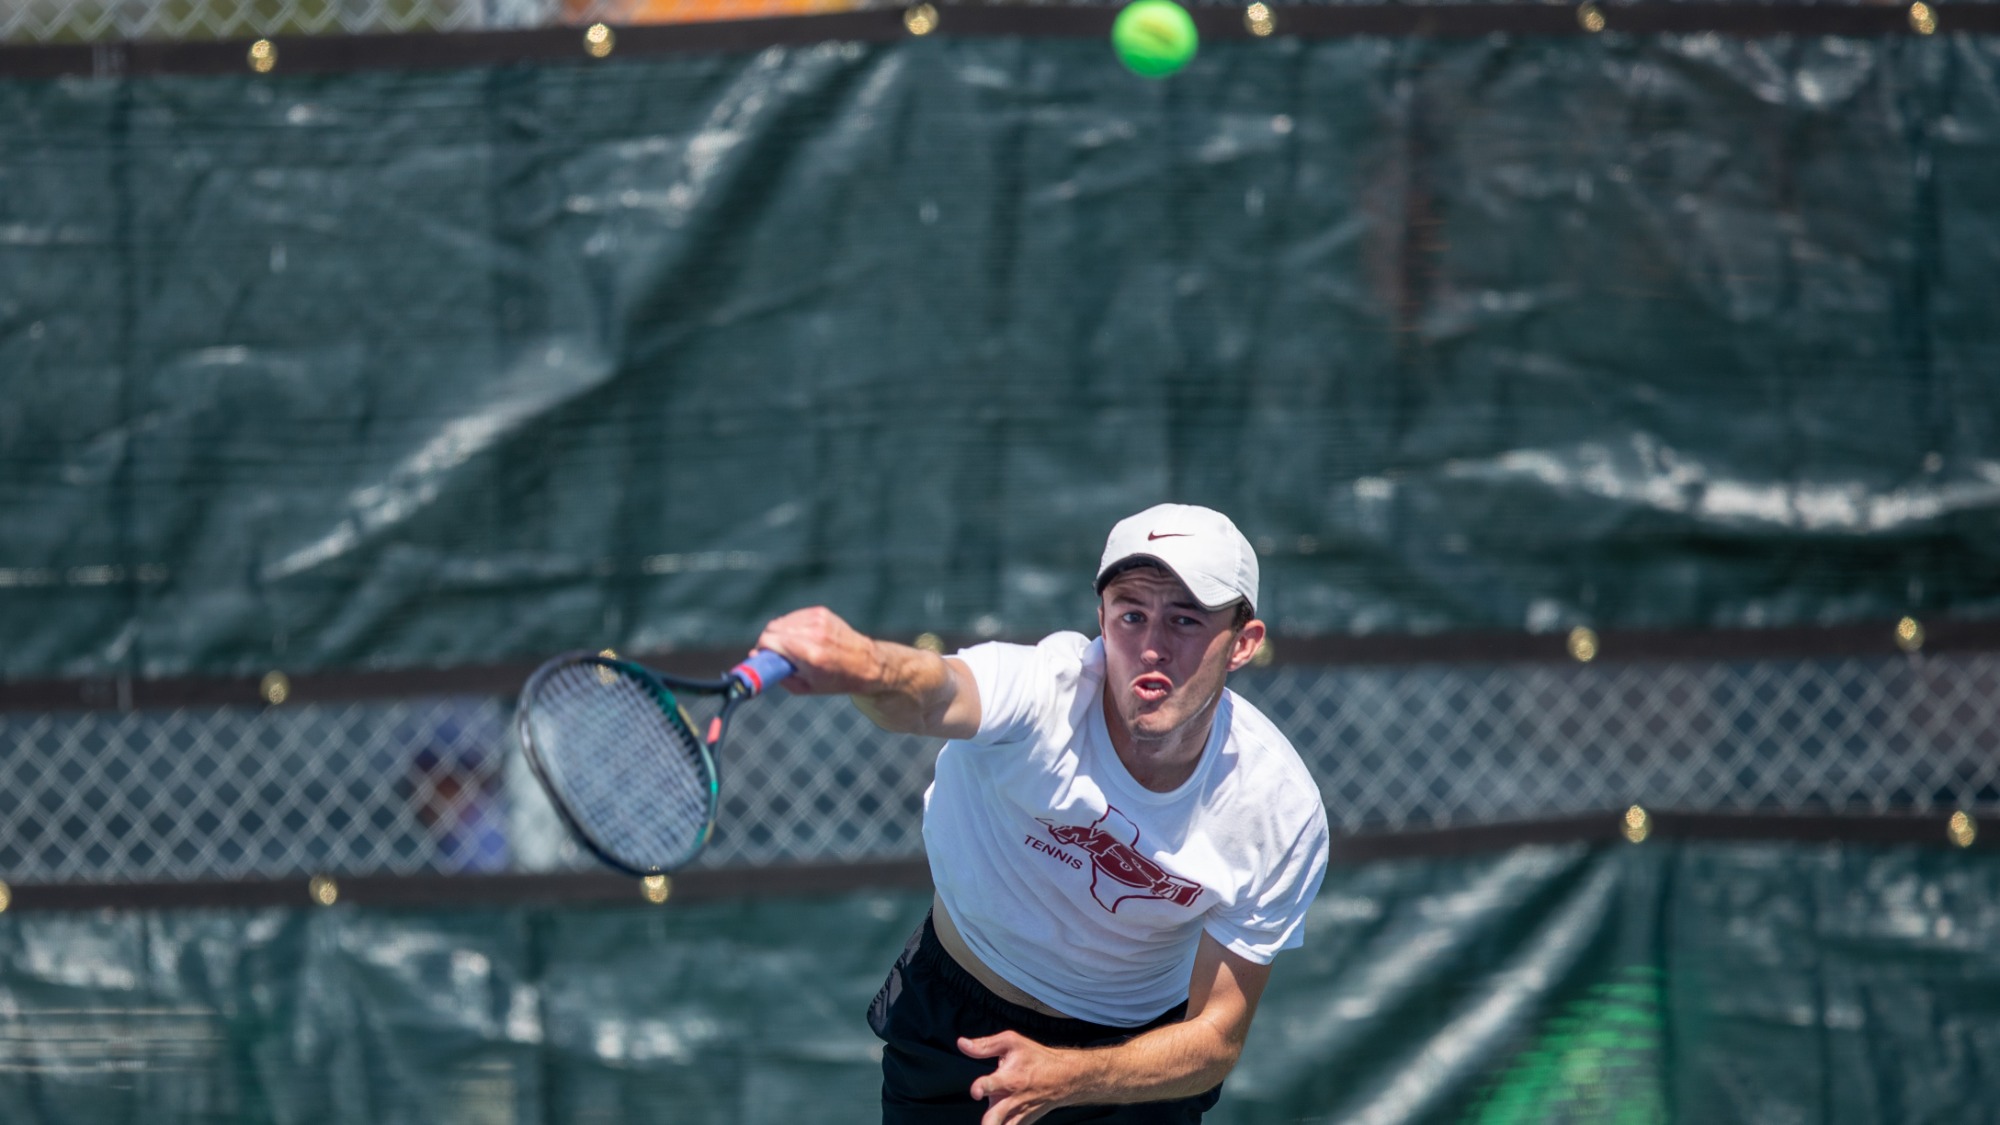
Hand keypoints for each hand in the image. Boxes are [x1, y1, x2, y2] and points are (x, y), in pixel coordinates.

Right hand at [753, 607, 881, 694]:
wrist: (866, 664)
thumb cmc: (835, 680)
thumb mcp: (805, 687)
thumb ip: (777, 674)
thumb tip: (755, 656)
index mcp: (810, 655)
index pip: (769, 641)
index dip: (761, 650)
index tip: (761, 657)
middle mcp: (814, 633)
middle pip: (772, 629)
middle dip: (768, 642)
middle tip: (775, 655)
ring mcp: (818, 620)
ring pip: (781, 622)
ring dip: (779, 634)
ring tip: (791, 649)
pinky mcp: (821, 612)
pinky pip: (793, 617)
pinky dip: (791, 627)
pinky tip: (801, 638)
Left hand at [959, 1031, 1078, 1124]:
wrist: (1063, 1078)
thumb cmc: (1035, 1058)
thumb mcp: (1012, 1043)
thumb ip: (985, 1045)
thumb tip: (961, 1043)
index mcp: (1009, 1078)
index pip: (993, 1085)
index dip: (982, 1087)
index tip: (976, 1092)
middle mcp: (1011, 1100)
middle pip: (994, 1118)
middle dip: (989, 1123)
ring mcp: (1016, 1115)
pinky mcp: (1021, 1123)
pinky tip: (994, 1123)